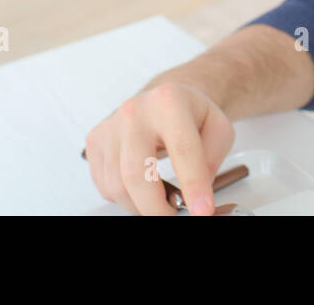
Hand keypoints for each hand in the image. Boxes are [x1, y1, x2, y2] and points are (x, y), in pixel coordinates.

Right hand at [83, 81, 235, 215]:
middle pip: (136, 173)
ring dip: (140, 205)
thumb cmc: (190, 113)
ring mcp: (111, 126)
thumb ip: (212, 160)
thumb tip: (197, 194)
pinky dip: (124, 197)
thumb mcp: (218, 128)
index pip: (182, 150)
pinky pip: (104, 185)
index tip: (202, 210)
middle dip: (156, 208)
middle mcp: (135, 111)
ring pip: (117, 185)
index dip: (193, 186)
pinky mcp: (96, 140)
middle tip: (173, 217)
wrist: (165, 98)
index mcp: (169, 101)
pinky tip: (142, 189)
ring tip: (160, 202)